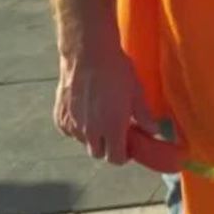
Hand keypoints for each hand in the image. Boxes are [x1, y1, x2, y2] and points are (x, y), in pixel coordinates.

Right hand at [53, 45, 158, 165]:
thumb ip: (144, 116)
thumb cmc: (117, 71)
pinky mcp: (59, 117)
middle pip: (98, 153)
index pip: (116, 159)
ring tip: (100, 115)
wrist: (88, 54)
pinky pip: (69, 130)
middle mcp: (90, 132)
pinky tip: (85, 110)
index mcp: (112, 128)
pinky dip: (77, 126)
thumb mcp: (137, 92)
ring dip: (93, 135)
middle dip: (108, 146)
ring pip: (83, 142)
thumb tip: (153, 131)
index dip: (124, 155)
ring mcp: (72, 125)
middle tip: (116, 130)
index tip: (129, 144)